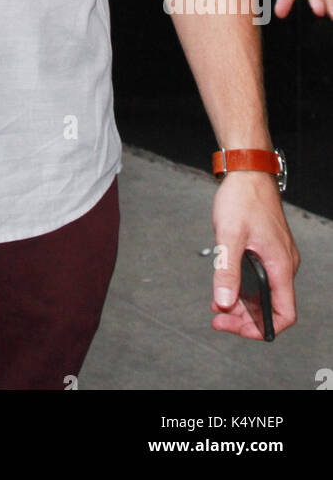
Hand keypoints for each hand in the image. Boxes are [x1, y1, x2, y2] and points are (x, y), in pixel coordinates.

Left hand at [211, 171, 298, 337]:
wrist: (247, 171)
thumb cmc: (242, 198)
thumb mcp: (229, 235)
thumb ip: (226, 271)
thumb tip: (224, 303)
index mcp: (280, 266)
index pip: (283, 314)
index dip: (261, 328)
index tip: (235, 327)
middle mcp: (283, 264)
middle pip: (271, 308)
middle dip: (245, 318)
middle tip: (217, 319)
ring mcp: (277, 257)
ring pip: (264, 294)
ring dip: (242, 304)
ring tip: (216, 306)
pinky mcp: (268, 250)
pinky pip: (261, 279)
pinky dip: (243, 288)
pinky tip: (224, 287)